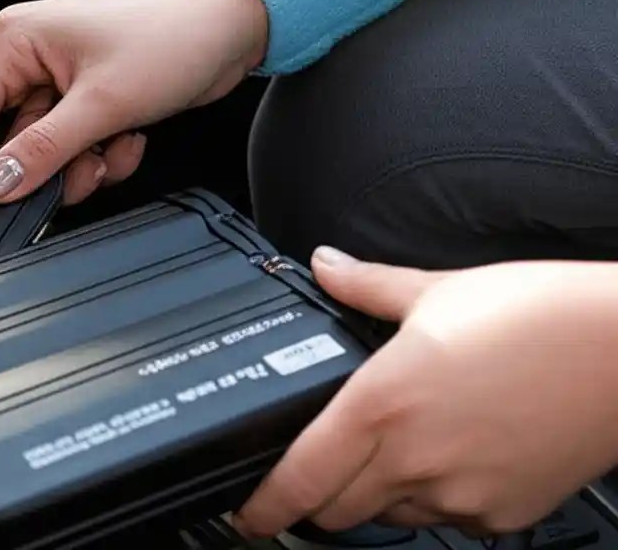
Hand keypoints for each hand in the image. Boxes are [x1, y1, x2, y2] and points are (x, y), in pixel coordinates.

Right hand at [0, 0, 267, 227]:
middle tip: (68, 183)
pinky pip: (69, 150)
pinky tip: (128, 138)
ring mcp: (54, 80)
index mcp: (12, 42)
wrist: (230, 24)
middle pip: (2, 143)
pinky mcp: (82, 98)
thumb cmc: (171, 35)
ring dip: (77, 167)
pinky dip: (98, 157)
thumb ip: (42, 151)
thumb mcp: (102, 105)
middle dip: (41, 173)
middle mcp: (25, 58)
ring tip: (112, 150)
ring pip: (40, 154)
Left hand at [234, 248, 617, 538]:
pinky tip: (453, 454)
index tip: (247, 512)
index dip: (263, 505)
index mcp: (381, 405)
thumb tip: (324, 266)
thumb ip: (365, 286)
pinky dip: (434, 499)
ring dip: (375, 495)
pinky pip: (447, 521)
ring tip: (400, 446)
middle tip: (320, 469)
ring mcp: (460, 495)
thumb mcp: (437, 290)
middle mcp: (414, 459)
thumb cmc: (541, 315)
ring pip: (389, 517)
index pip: (299, 477)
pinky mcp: (502, 515)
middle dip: (316, 497)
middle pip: (334, 510)